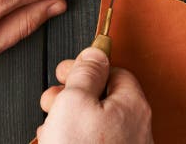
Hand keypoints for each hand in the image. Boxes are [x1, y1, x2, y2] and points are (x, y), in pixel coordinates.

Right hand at [37, 47, 152, 143]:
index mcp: (133, 105)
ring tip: (49, 127)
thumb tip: (95, 52)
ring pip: (96, 123)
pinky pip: (94, 143)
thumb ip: (85, 72)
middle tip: (52, 100)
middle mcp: (136, 128)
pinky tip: (56, 143)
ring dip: (68, 119)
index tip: (65, 71)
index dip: (86, 68)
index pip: (114, 71)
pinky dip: (74, 139)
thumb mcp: (74, 101)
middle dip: (72, 95)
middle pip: (104, 97)